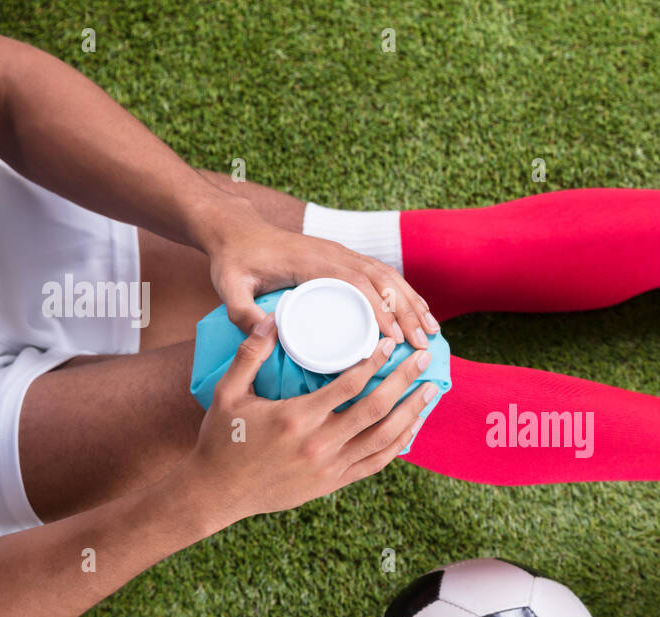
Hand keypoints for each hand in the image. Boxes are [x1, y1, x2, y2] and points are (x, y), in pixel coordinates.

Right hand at [182, 318, 436, 523]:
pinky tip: (412, 426)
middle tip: (425, 359)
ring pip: (383, 438)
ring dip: (411, 412)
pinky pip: (375, 463)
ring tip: (431, 390)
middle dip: (405, 381)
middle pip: (376, 408)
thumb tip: (272, 319)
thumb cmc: (221, 438)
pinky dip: (398, 444)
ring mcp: (329, 467)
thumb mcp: (227, 392)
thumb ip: (250, 354)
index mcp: (296, 418)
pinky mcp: (333, 483)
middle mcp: (319, 444)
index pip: (348, 384)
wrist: (217, 492)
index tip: (390, 343)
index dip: (374, 361)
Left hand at [204, 200, 438, 346]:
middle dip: (406, 313)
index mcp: (312, 261)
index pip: (356, 283)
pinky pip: (382, 274)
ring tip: (432, 332)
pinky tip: (419, 312)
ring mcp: (342, 253)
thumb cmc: (233, 260)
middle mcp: (334, 253)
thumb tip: (267, 333)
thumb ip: (241, 311)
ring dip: (412, 303)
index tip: (394, 338)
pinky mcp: (344, 257)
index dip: (379, 310)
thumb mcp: (227, 286)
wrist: (237, 229)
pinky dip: (404, 293)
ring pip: (388, 276)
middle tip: (422, 344)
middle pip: (381, 281)